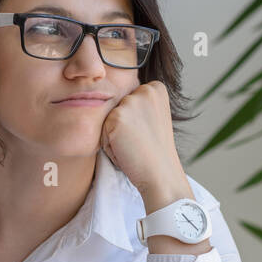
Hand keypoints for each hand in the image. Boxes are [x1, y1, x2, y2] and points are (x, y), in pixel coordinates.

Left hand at [99, 80, 187, 205]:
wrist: (160, 173)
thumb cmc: (154, 150)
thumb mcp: (153, 117)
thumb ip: (138, 104)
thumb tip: (107, 96)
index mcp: (157, 88)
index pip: (129, 98)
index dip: (135, 119)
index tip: (149, 131)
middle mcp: (145, 90)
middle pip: (117, 106)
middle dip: (123, 125)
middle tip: (140, 140)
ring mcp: (131, 102)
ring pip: (107, 117)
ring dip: (114, 134)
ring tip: (133, 145)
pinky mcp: (117, 116)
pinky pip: (101, 130)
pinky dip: (108, 144)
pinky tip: (126, 150)